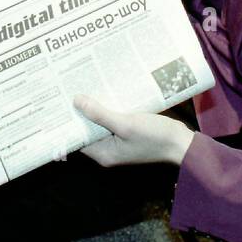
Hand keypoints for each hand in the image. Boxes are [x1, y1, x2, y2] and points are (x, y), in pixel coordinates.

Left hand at [73, 95, 194, 166]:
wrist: (182, 143)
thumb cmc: (154, 137)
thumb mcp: (125, 124)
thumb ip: (100, 114)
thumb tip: (76, 102)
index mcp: (103, 153)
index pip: (77, 140)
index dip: (68, 124)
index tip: (59, 107)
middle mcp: (108, 150)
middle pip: (87, 131)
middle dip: (80, 113)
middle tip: (69, 91)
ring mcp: (118, 142)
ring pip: (100, 124)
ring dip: (95, 109)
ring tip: (84, 88)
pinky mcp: (128, 133)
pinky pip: (112, 121)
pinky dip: (108, 109)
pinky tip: (105, 94)